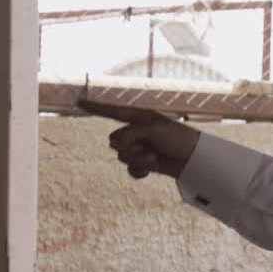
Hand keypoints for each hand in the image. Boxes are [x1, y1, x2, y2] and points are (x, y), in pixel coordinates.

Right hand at [78, 99, 200, 179]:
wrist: (194, 158)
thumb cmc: (177, 138)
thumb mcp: (152, 129)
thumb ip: (130, 133)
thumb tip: (115, 144)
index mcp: (139, 117)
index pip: (112, 111)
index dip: (95, 107)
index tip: (78, 101)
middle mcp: (136, 132)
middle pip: (114, 141)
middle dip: (129, 146)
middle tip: (149, 146)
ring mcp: (139, 148)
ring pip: (122, 157)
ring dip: (138, 159)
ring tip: (154, 157)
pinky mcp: (144, 163)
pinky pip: (130, 170)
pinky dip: (140, 170)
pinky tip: (152, 168)